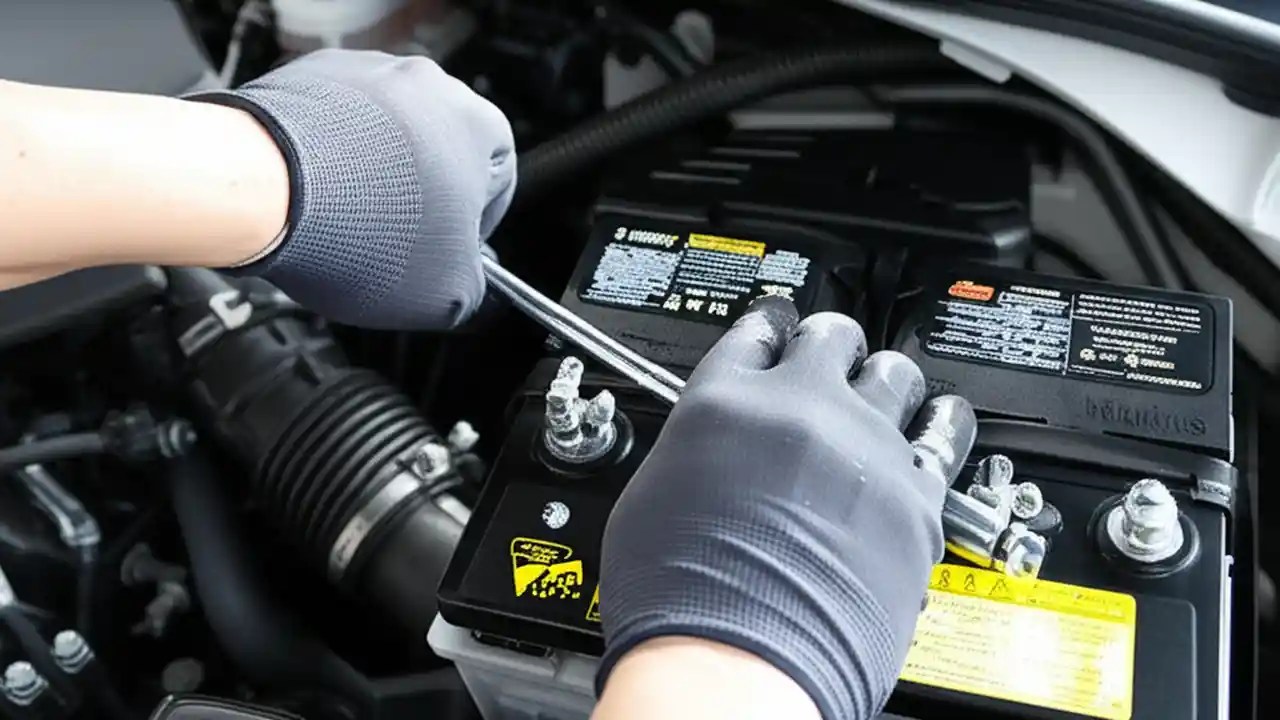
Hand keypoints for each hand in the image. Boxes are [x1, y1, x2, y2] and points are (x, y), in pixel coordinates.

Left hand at [191, 49, 515, 328]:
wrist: (265, 191)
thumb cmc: (360, 231)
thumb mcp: (448, 297)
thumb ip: (471, 287)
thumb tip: (461, 287)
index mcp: (482, 128)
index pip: (496, 185)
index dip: (471, 231)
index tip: (447, 253)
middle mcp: (430, 86)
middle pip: (440, 154)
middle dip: (420, 199)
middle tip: (394, 244)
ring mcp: (368, 75)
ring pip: (386, 136)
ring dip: (375, 177)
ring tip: (348, 224)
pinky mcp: (312, 75)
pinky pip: (335, 121)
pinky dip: (330, 155)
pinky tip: (316, 198)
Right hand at [597, 297, 976, 719]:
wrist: (736, 661)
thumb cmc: (683, 600)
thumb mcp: (654, 499)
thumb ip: (696, 451)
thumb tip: (717, 452)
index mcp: (723, 401)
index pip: (755, 333)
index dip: (768, 331)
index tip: (777, 337)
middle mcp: (798, 408)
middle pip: (831, 336)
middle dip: (831, 347)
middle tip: (830, 367)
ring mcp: (863, 447)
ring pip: (894, 373)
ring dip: (884, 381)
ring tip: (883, 399)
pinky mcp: (915, 493)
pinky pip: (946, 433)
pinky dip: (939, 428)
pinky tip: (935, 430)